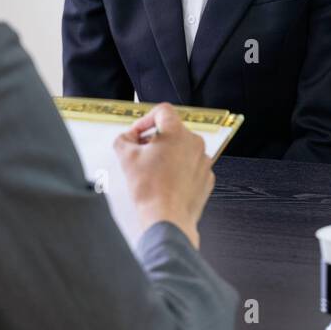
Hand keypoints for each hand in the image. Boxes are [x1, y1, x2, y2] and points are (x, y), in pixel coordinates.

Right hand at [115, 103, 214, 248]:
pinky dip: (178, 170)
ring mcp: (203, 161)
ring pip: (182, 149)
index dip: (145, 120)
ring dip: (167, 155)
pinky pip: (191, 166)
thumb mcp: (126, 158)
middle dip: (154, 139)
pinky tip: (165, 182)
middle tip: (140, 153)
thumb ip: (124, 140)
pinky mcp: (206, 178)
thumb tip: (127, 138)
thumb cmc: (150, 190)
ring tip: (152, 171)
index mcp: (177, 132)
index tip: (137, 133)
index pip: (162, 111)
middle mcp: (194, 143)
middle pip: (172, 131)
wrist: (167, 218)